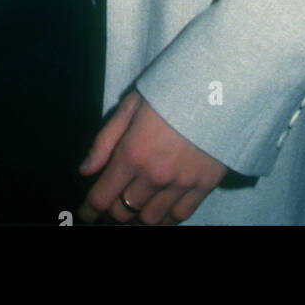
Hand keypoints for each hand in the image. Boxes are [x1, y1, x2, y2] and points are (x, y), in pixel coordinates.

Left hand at [76, 89, 227, 225]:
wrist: (220, 85)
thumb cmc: (171, 89)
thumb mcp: (132, 105)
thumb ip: (105, 140)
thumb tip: (85, 170)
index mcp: (133, 152)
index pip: (102, 196)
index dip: (88, 210)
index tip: (84, 213)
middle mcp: (155, 174)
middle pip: (124, 211)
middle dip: (111, 212)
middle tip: (109, 206)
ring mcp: (181, 182)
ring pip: (150, 219)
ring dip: (136, 219)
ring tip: (132, 212)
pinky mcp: (204, 184)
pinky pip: (180, 215)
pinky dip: (166, 219)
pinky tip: (159, 214)